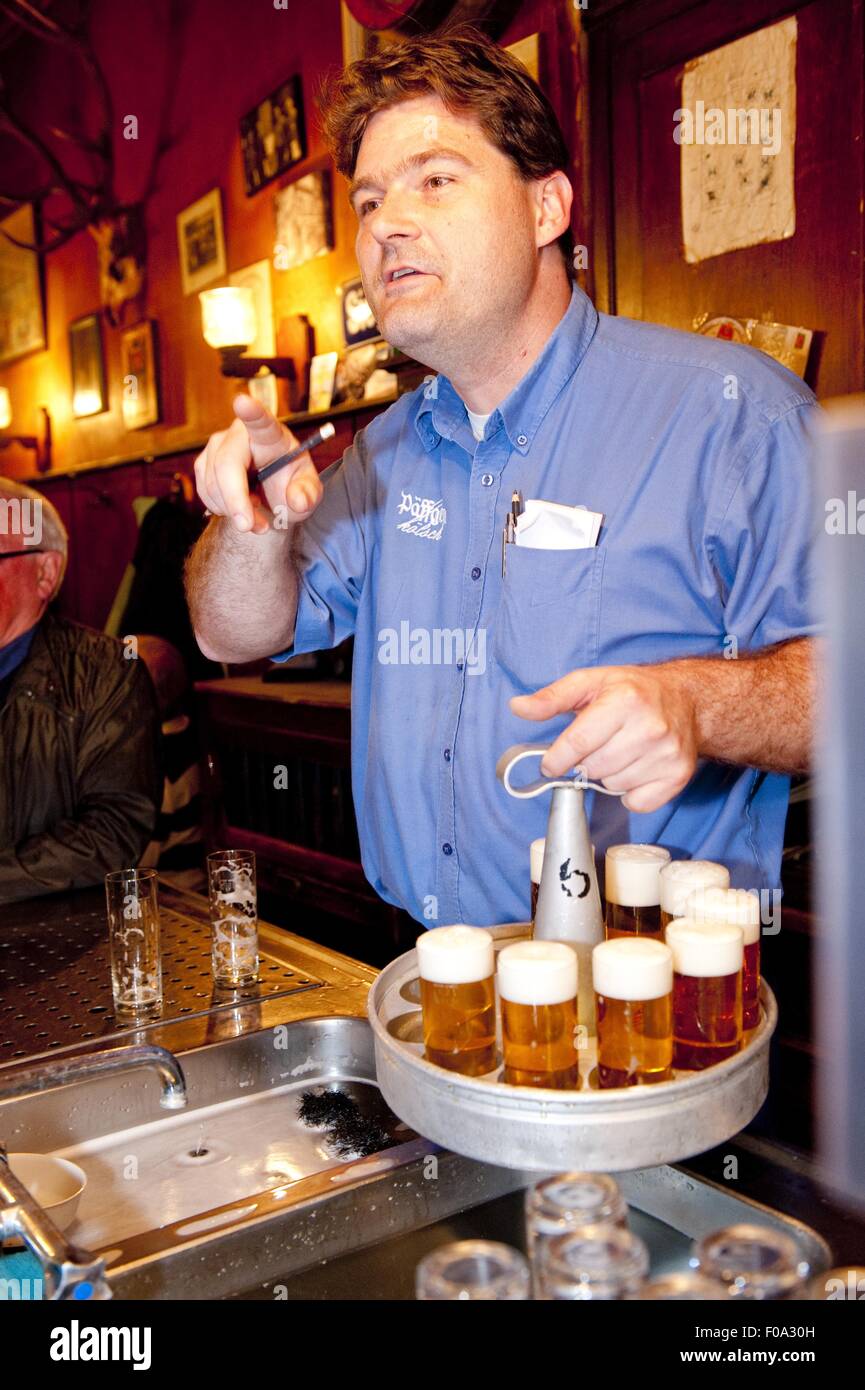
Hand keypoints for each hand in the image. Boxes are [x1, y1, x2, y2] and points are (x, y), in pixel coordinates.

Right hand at [193, 394, 323, 534]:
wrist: (272, 496)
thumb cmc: (291, 485)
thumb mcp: (308, 492)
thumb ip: (308, 495)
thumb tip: (298, 501)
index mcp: (270, 434)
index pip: (260, 420)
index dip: (251, 412)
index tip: (242, 401)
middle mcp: (239, 434)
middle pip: (227, 463)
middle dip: (236, 499)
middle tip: (253, 527)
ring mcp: (217, 446)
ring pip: (213, 482)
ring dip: (233, 510)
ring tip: (257, 518)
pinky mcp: (203, 463)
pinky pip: (204, 490)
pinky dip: (221, 508)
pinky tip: (239, 509)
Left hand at [509, 663, 698, 812]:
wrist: (686, 699)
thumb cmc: (632, 690)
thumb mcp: (590, 682)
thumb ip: (552, 697)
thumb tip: (518, 707)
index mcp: (625, 701)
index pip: (578, 743)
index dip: (557, 758)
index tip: (552, 762)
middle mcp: (650, 728)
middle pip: (594, 768)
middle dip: (587, 761)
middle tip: (600, 744)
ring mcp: (667, 754)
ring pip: (613, 786)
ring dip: (609, 775)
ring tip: (622, 750)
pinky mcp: (678, 776)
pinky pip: (636, 802)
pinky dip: (630, 792)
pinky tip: (637, 767)